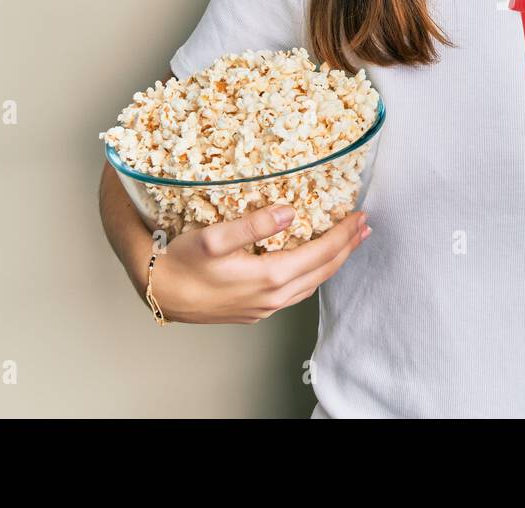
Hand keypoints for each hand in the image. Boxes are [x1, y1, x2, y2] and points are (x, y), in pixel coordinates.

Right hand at [149, 204, 370, 323]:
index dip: (344, 234)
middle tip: (364, 228)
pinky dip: (312, 274)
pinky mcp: (254, 311)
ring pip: (311, 284)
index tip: (360, 216)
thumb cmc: (182, 263)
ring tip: (346, 244)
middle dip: (347, 248)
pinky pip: (295, 293)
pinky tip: (311, 265)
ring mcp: (264, 308)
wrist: (159, 293)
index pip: (320, 253)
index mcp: (269, 277)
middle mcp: (273, 297)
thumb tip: (290, 212)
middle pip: (323, 271)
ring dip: (332, 262)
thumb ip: (253, 225)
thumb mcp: (213, 238)